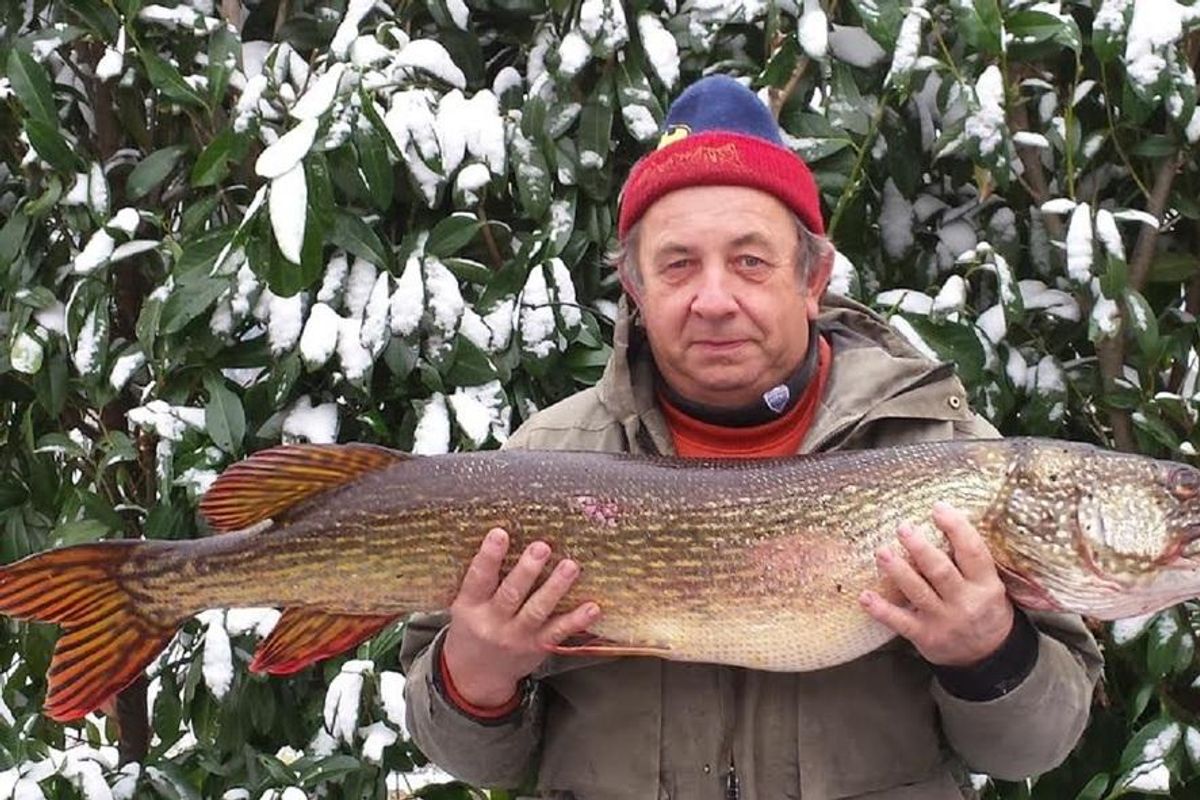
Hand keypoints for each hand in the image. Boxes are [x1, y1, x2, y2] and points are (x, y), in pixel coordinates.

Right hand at [442, 528, 600, 707]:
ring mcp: (517, 636)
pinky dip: (577, 620)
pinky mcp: (538, 646)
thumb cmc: (473, 629)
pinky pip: (559, 632)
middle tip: (542, 547)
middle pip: (511, 594)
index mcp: (470, 607)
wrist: (473, 676)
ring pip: (537, 611)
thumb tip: (503, 535)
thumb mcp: (465, 605)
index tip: (500, 533)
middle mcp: (493, 622)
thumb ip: (482, 580)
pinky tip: (592, 607)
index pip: (478, 579)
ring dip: (555, 588)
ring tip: (570, 567)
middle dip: (528, 570)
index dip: (489, 556)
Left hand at [859, 502, 1013, 666]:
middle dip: (920, 548)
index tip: (938, 507)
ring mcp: (944, 620)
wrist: (989, 658)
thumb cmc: (984, 609)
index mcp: (986, 585)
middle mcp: (965, 602)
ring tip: (882, 552)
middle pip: (941, 571)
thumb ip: (969, 560)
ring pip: (918, 592)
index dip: (957, 528)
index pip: (973, 552)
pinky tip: (865, 596)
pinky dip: (881, 610)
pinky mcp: (925, 637)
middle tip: (903, 527)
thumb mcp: (989, 585)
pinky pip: (900, 621)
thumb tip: (942, 518)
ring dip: (898, 571)